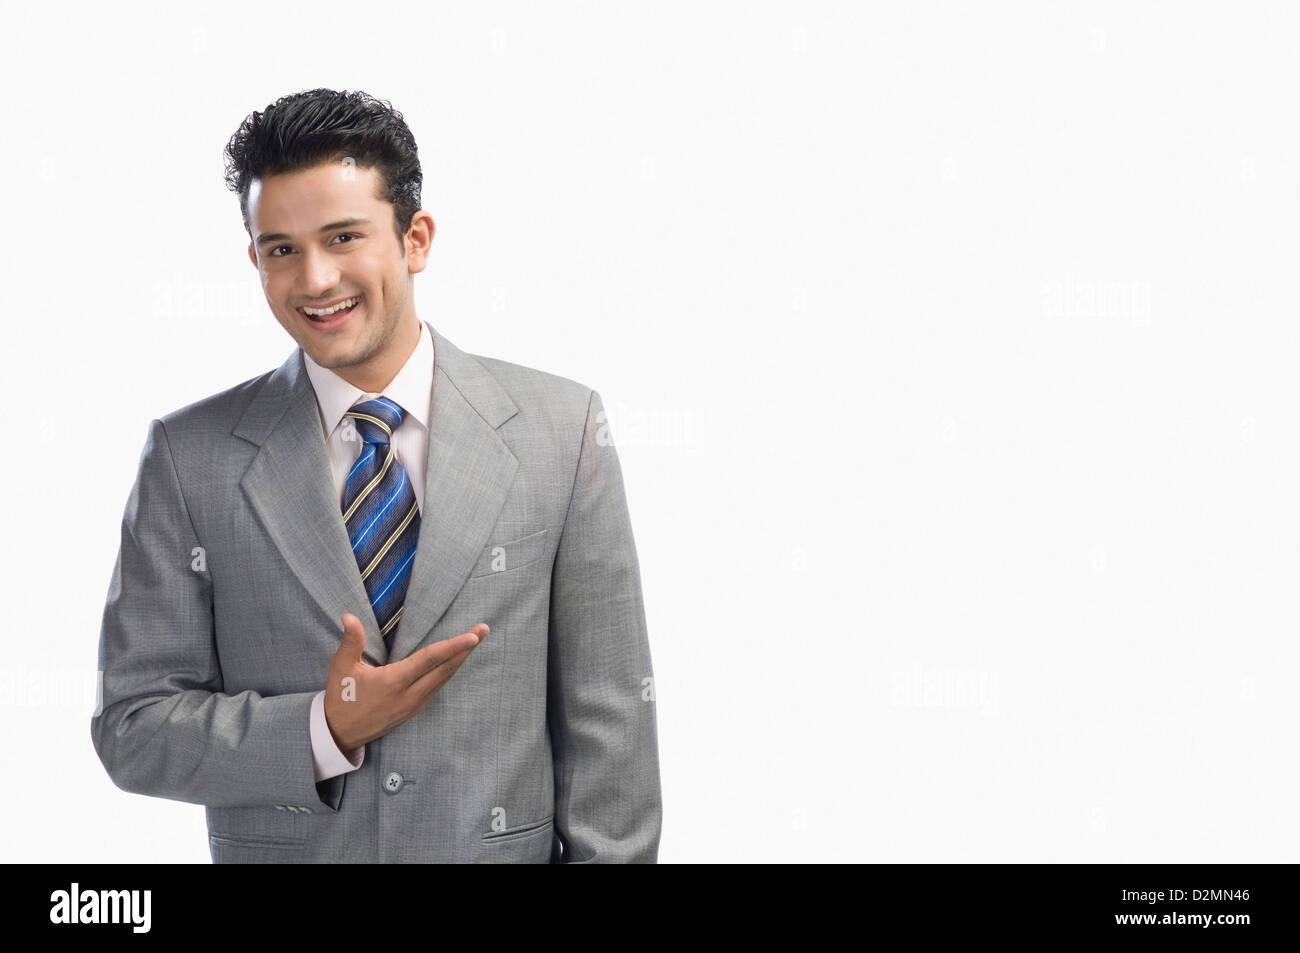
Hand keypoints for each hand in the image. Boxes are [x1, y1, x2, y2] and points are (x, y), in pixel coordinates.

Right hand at [323, 612, 487, 751]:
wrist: (340, 733)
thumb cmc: (341, 697)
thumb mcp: (341, 668)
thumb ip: (350, 641)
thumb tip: (349, 615)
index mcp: (394, 682)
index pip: (430, 660)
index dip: (453, 647)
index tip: (473, 636)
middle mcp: (409, 695)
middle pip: (445, 669)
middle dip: (467, 648)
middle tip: (484, 629)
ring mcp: (414, 705)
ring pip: (444, 679)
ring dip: (461, 659)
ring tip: (475, 640)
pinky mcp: (414, 709)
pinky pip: (437, 686)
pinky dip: (449, 671)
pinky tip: (456, 660)